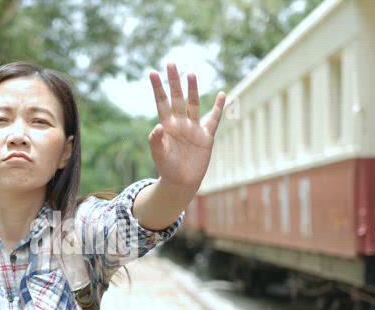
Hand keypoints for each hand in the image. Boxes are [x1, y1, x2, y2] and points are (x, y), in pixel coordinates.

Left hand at [148, 63, 225, 192]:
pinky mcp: (206, 136)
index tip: (152, 72)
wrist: (181, 181)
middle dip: (174, 81)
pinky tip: (222, 95)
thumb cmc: (167, 168)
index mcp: (167, 125)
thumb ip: (156, 140)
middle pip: (177, 97)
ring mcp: (194, 128)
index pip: (161, 102)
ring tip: (191, 74)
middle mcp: (180, 122)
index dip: (157, 88)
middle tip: (171, 63)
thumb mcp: (158, 155)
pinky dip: (218, 108)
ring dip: (192, 89)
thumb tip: (159, 125)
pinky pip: (213, 119)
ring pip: (193, 104)